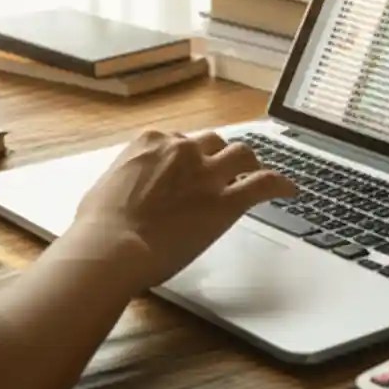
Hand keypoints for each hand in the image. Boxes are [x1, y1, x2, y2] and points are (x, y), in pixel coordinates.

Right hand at [74, 130, 296, 287]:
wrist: (111, 248)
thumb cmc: (98, 228)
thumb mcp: (104, 190)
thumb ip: (124, 180)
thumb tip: (124, 190)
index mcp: (150, 142)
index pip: (179, 140)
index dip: (187, 157)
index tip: (189, 168)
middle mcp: (182, 149)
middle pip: (212, 143)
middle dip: (218, 156)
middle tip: (223, 171)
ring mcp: (206, 174)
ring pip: (241, 155)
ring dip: (249, 164)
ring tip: (254, 174)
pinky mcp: (226, 201)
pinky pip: (263, 184)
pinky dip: (279, 184)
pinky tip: (289, 190)